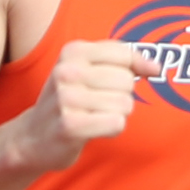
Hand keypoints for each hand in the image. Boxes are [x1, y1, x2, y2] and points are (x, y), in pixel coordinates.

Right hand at [15, 40, 159, 171]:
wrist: (32, 137)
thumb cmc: (68, 100)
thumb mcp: (87, 69)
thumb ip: (124, 61)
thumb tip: (157, 68)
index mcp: (73, 51)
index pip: (124, 54)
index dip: (136, 68)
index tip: (129, 79)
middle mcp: (67, 71)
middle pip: (127, 81)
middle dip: (120, 95)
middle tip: (97, 103)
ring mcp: (67, 98)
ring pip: (125, 104)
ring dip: (116, 114)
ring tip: (94, 116)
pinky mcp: (71, 125)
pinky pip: (117, 123)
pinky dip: (111, 129)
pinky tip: (93, 129)